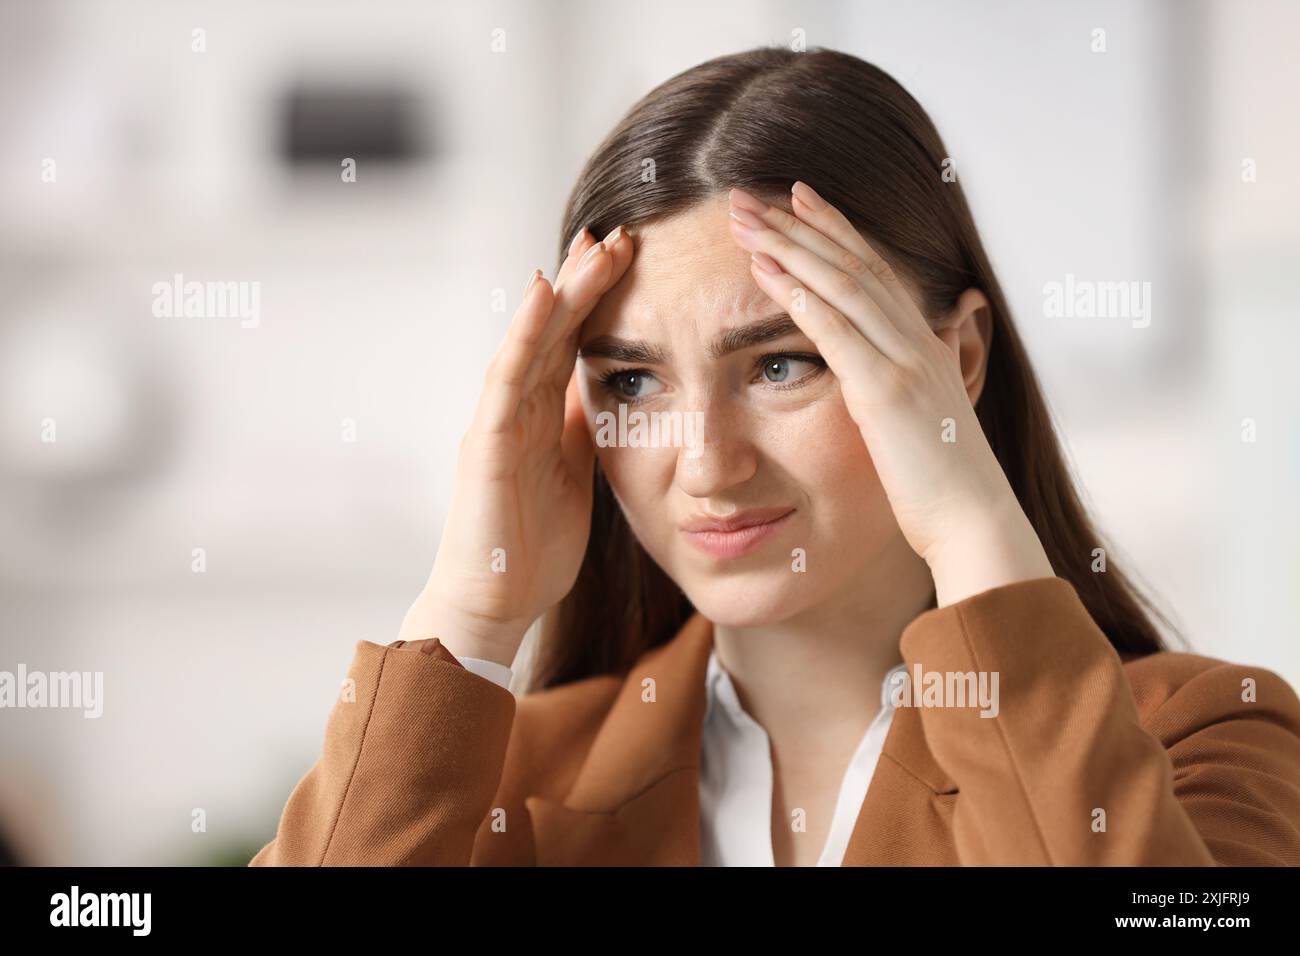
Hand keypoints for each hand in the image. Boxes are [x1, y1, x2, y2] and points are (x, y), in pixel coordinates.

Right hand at [399, 225, 634, 661]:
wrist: (494, 603)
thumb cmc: (531, 544)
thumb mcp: (572, 470)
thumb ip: (579, 425)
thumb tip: (608, 386)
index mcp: (537, 414)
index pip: (570, 341)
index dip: (596, 297)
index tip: (630, 254)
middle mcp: (512, 407)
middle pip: (552, 329)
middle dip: (584, 279)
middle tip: (619, 232)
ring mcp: (495, 422)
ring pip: (530, 341)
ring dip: (562, 292)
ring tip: (595, 246)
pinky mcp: (486, 446)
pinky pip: (505, 379)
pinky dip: (523, 336)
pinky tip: (543, 296)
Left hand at [726, 183, 1051, 604]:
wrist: (974, 523)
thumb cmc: (945, 484)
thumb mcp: (934, 416)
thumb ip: (929, 371)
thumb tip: (943, 336)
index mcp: (925, 346)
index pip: (873, 271)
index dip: (833, 230)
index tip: (796, 199)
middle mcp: (918, 341)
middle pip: (853, 263)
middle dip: (798, 224)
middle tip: (750, 195)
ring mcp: (904, 362)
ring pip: (842, 285)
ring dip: (789, 247)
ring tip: (745, 220)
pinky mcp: (886, 392)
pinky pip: (837, 332)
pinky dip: (800, 297)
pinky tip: (767, 272)